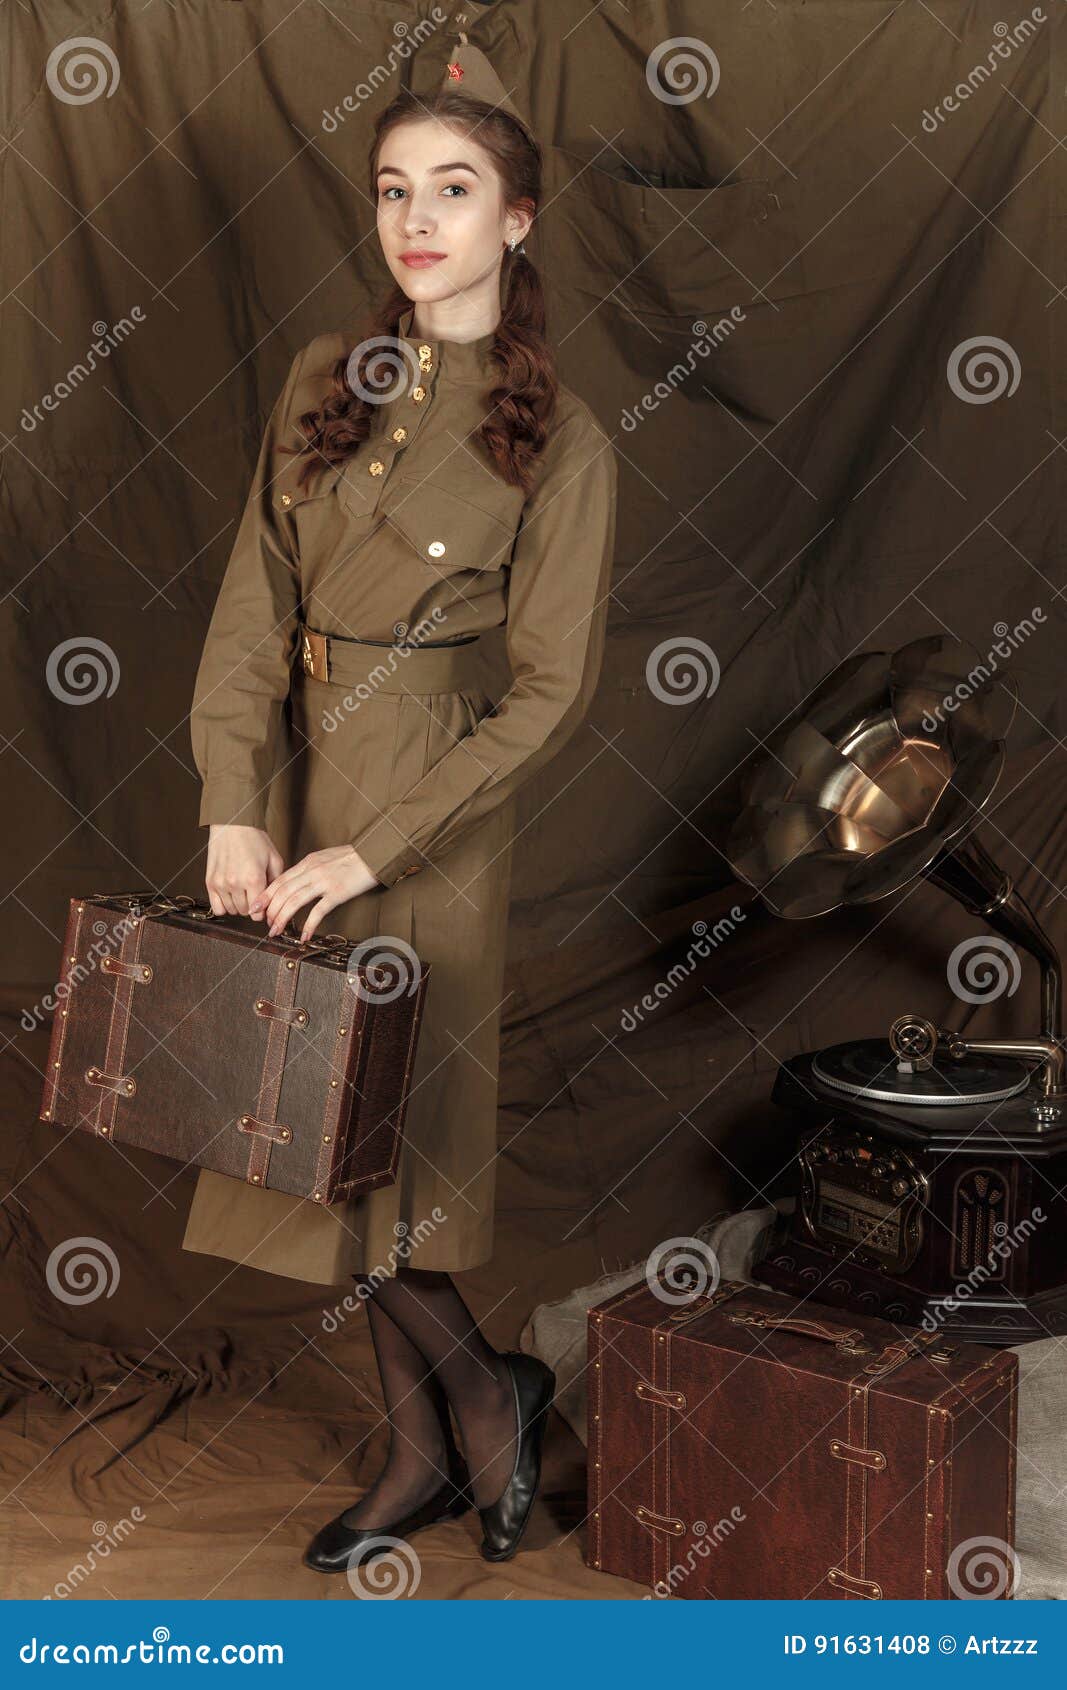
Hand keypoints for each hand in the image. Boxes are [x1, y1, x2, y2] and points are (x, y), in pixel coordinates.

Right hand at [205, 824, 284, 917]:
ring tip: (242, 890)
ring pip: (231, 911)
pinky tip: (230, 895)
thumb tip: (273, 901)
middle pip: (245, 913)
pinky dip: (224, 905)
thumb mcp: (274, 859)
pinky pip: (216, 908)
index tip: (263, 904)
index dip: (262, 912)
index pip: (257, 915)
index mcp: (254, 879)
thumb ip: (275, 883)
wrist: (232, 825)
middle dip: (251, 906)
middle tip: (253, 893)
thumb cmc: (254, 839)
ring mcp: (220, 883)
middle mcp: (235, 883)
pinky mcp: (210, 882)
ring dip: (238, 905)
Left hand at [249, 845, 380, 940]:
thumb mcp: (325, 858)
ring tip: (276, 931)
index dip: (266, 895)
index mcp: (308, 862)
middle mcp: (312, 871)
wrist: (374, 854)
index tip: (257, 908)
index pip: (280, 880)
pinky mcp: (337, 892)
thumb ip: (310, 869)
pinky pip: (318, 911)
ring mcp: (324, 882)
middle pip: (283, 892)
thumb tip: (297, 883)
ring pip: (294, 901)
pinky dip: (308, 925)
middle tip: (265, 924)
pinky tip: (304, 935)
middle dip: (270, 910)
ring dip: (282, 918)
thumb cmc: (353, 858)